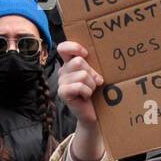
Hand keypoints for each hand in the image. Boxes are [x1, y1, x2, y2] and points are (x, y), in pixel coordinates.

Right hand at [56, 41, 106, 160]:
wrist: (94, 113)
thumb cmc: (97, 91)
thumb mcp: (96, 74)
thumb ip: (93, 64)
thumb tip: (98, 59)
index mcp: (69, 63)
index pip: (64, 47)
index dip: (74, 47)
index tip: (86, 54)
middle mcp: (63, 71)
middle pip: (78, 61)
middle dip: (92, 72)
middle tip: (95, 82)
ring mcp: (61, 82)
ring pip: (81, 74)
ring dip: (91, 84)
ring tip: (91, 90)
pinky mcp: (63, 93)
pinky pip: (78, 86)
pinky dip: (87, 92)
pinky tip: (86, 97)